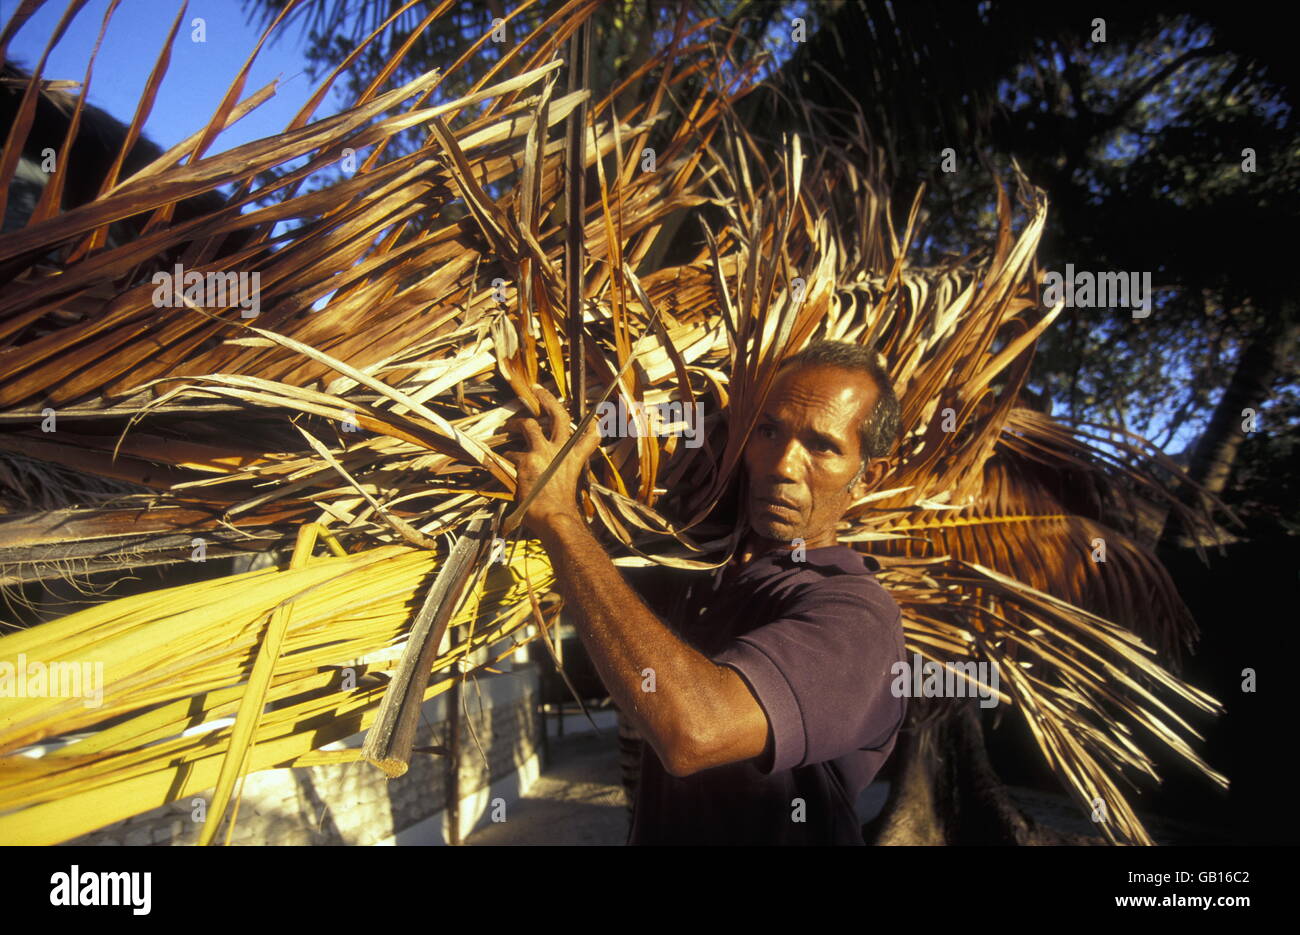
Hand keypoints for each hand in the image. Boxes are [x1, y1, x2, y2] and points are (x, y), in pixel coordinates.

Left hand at [502, 383, 601, 533]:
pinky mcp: (526, 459)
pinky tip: (503, 460)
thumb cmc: (562, 509)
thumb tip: (557, 475)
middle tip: (538, 389)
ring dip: (518, 423)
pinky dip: (507, 456)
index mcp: (575, 459)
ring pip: (529, 425)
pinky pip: (512, 452)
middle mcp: (561, 450)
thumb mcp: (570, 487)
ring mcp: (543, 452)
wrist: (554, 517)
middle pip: (558, 416)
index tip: (595, 418)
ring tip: (512, 426)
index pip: (590, 437)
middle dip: (547, 399)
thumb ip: (564, 474)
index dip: (593, 425)